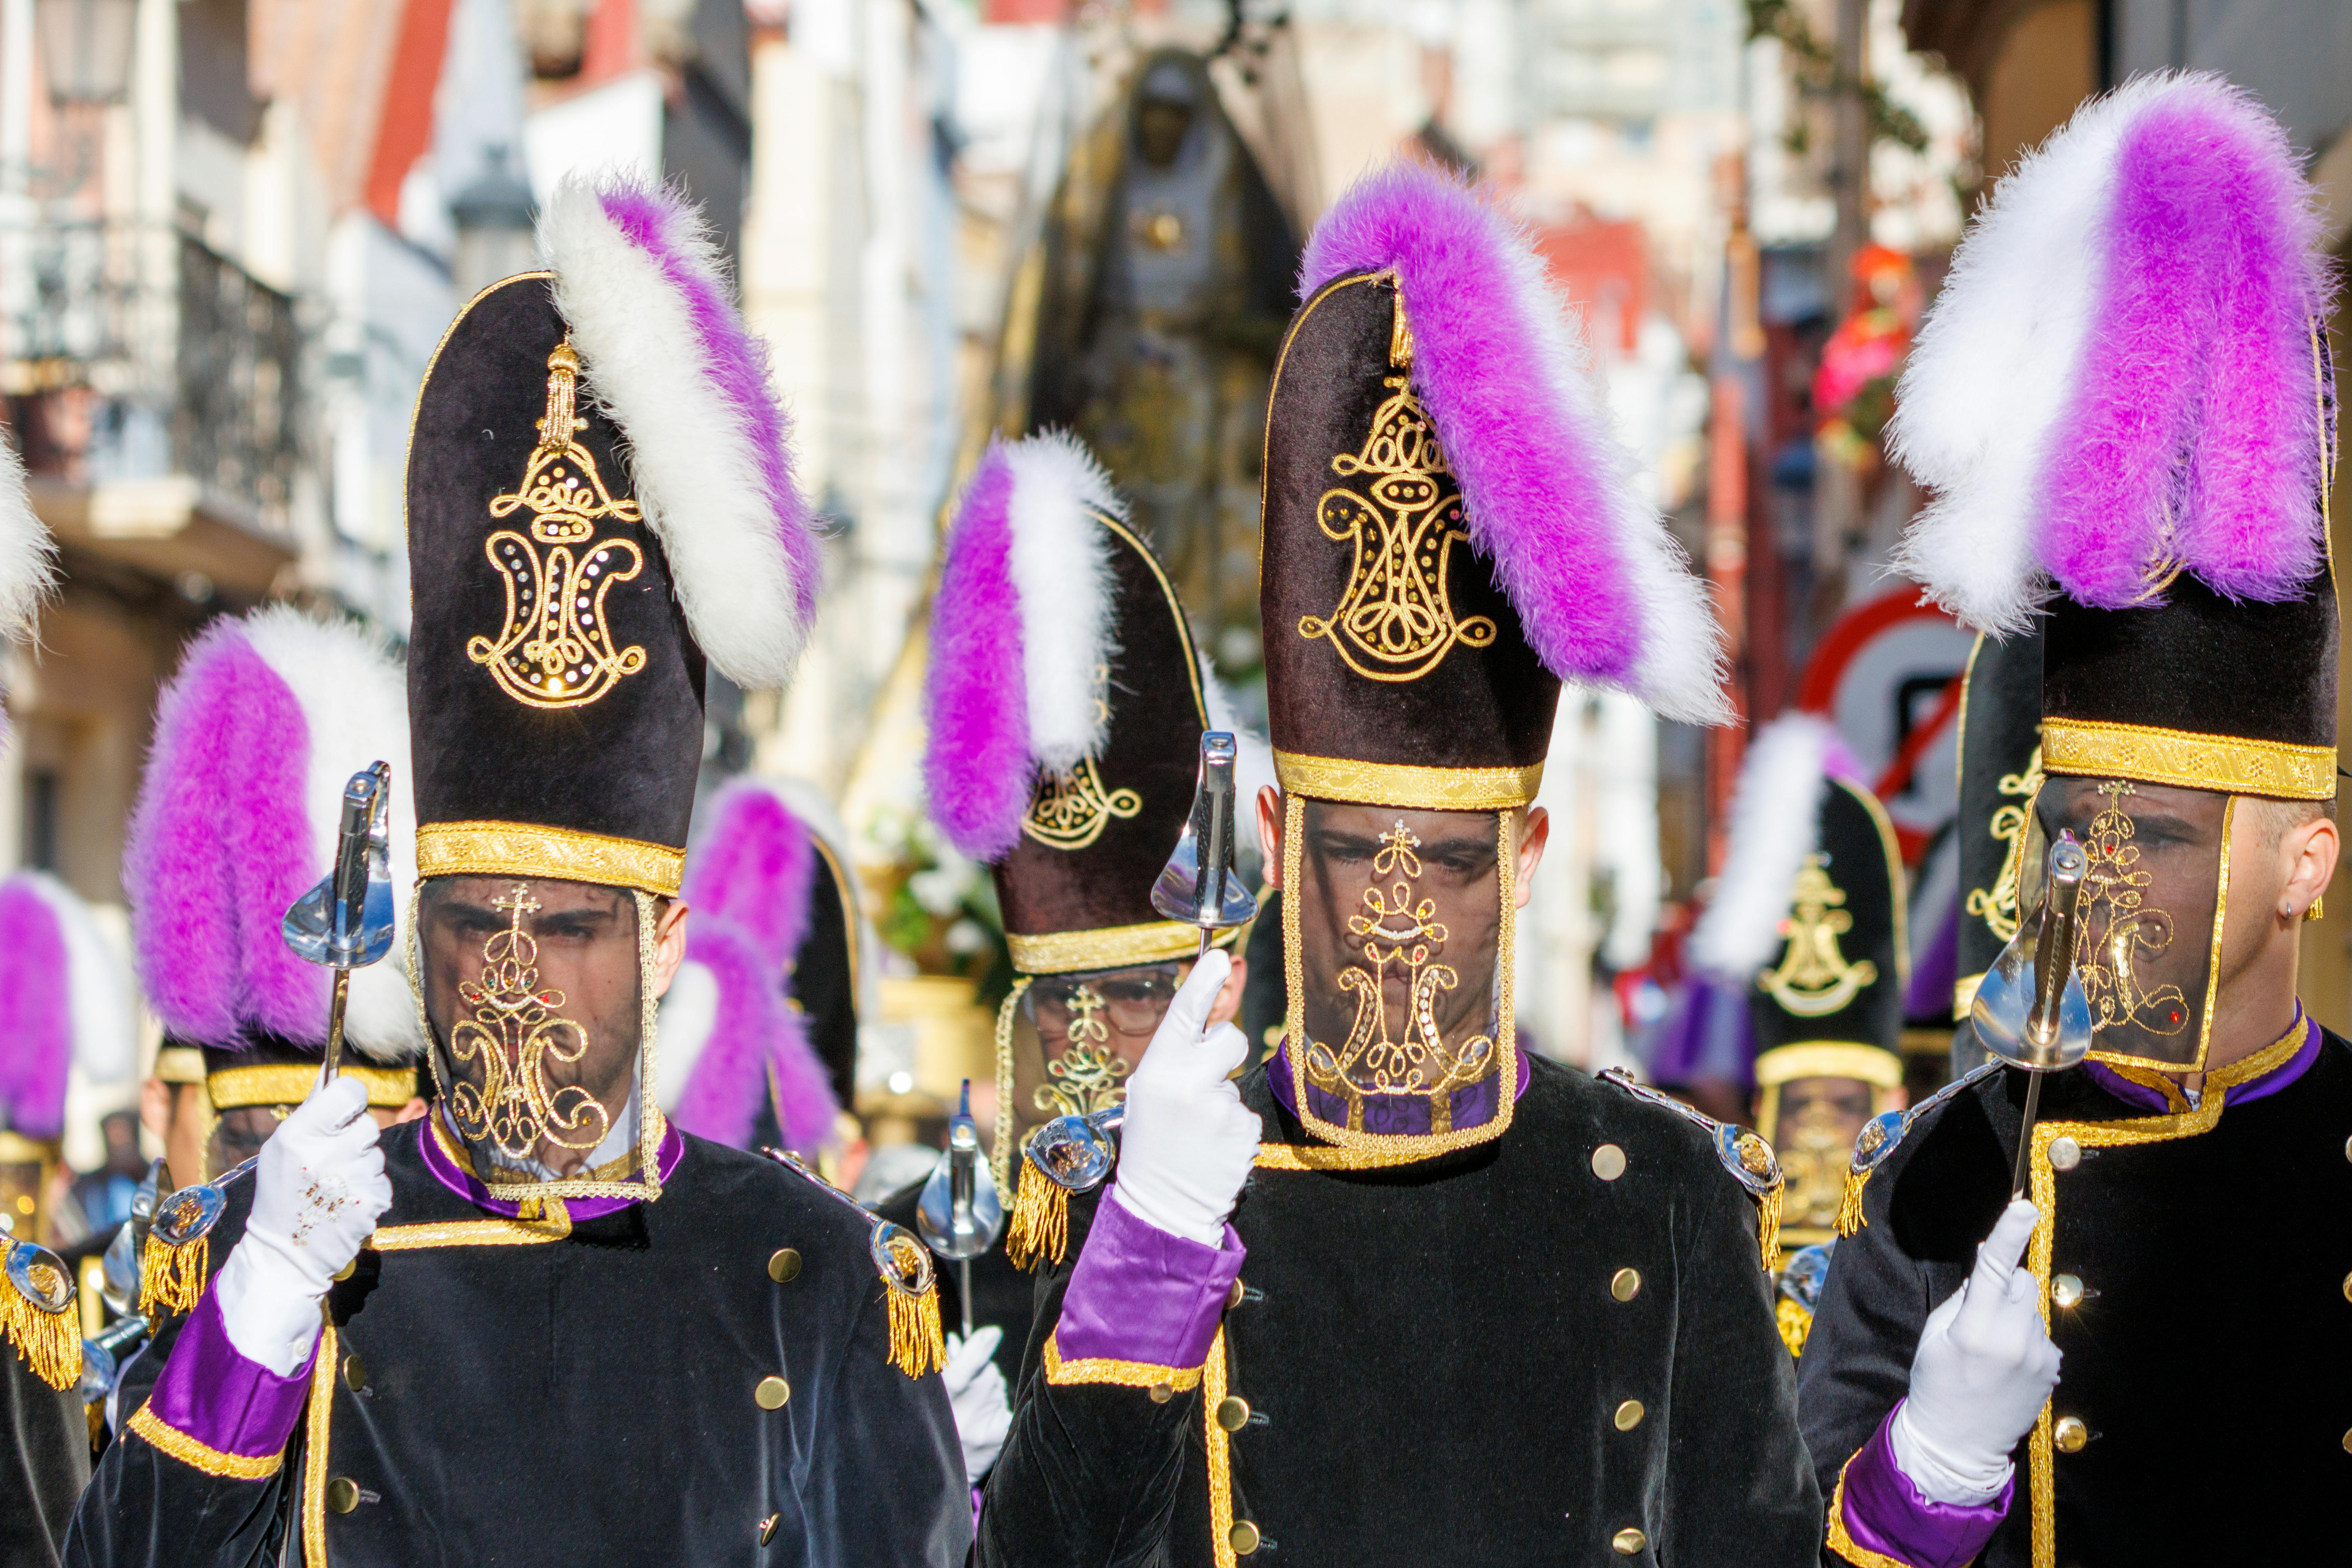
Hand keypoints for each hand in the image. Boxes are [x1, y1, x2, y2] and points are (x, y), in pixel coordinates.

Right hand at [212, 1076, 392, 1376]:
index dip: (350, 1100)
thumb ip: (312, 1106)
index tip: (342, 1114)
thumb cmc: (282, 1193)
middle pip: (368, 1123)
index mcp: (298, 1135)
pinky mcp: (370, 1202)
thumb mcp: (283, 1147)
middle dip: (355, 1139)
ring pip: (376, 1154)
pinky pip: (382, 1181)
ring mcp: (350, 1179)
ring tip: (333, 1188)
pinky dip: (368, 1191)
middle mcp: (325, 1154)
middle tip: (331, 1161)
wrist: (284, 1256)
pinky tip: (345, 1204)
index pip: (348, 1091)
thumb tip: (329, 1066)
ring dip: (361, 1167)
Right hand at [942, 1326, 1011, 1481]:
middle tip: (970, 1390)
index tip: (992, 1333)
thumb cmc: (928, 1425)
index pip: (974, 1356)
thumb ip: (943, 1365)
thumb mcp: (930, 1393)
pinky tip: (983, 1423)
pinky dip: (997, 1411)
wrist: (933, 1475)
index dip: (983, 1341)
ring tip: (972, 1411)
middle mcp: (966, 1407)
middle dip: (983, 1375)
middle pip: (990, 1372)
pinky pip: (1007, 1408)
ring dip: (990, 1393)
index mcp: (945, 1392)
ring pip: (999, 1389)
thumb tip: (956, 1339)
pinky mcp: (997, 1437)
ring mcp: (984, 1424)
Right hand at [1110, 950, 1258, 1247]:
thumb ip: (1179, 1054)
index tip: (1221, 957)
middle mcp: (1189, 1084)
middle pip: (1230, 1039)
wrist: (1163, 1206)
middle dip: (1222, 1053)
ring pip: (1237, 1082)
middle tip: (1199, 1087)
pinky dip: (1234, 1127)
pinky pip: (1247, 1113)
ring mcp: (1220, 1109)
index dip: (1203, 984)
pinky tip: (1213, 1147)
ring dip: (1223, 1100)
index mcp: (1157, 1070)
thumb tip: (1211, 1020)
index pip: (1184, 1015)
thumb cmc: (1153, 1141)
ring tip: (1198, 1131)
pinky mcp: (1245, 1133)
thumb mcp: (1151, 1091)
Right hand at [1890, 1199, 2061, 1504]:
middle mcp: (2011, 1341)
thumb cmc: (1935, 1381)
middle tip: (1980, 1314)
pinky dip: (2026, 1339)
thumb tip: (1990, 1259)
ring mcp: (2037, 1357)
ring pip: (2031, 1308)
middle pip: (2021, 1283)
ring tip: (1993, 1349)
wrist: (1958, 1443)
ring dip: (2014, 1315)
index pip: (1993, 1270)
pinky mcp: (2052, 1368)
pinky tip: (2008, 1365)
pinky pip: (2041, 1333)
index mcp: (1973, 1329)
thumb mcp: (1936, 1333)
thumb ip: (1965, 1296)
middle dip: (2005, 1285)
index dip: (2008, 1235)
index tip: (2025, 1206)